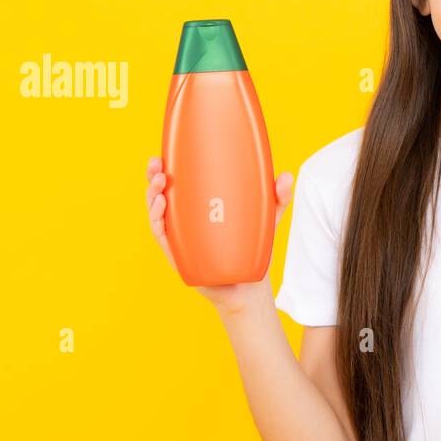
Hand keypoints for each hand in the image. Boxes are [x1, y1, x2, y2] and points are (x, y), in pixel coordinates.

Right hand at [145, 156, 294, 314]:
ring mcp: (180, 239)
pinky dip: (158, 220)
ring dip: (152, 196)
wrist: (250, 286)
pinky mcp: (179, 257)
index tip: (163, 153)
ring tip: (160, 183)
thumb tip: (287, 176)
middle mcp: (185, 222)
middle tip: (157, 164)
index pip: (178, 184)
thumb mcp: (268, 219)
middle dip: (152, 178)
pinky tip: (161, 206)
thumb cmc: (254, 250)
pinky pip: (163, 237)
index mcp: (199, 209)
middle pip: (160, 196)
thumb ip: (278, 198)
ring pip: (157, 215)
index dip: (165, 168)